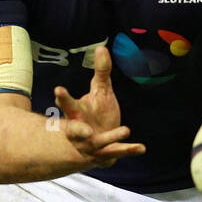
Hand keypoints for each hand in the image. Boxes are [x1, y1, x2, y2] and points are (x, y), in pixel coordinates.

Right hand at [53, 45, 145, 168]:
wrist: (98, 144)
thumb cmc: (95, 113)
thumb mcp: (100, 91)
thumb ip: (101, 72)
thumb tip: (101, 47)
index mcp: (76, 113)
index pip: (67, 105)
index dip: (62, 98)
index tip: (59, 90)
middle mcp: (81, 130)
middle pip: (76, 129)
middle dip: (78, 130)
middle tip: (84, 130)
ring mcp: (94, 144)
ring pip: (101, 142)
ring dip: (112, 136)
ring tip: (125, 129)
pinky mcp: (108, 153)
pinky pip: (119, 151)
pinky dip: (130, 149)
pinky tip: (142, 147)